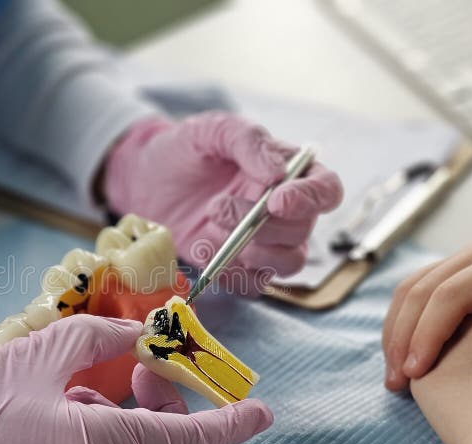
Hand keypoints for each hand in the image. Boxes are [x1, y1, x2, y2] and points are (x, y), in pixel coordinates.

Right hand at [0, 315, 271, 443]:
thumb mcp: (34, 357)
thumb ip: (98, 339)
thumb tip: (140, 334)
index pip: (189, 441)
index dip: (230, 425)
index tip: (258, 412)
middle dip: (177, 418)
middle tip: (147, 375)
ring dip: (135, 430)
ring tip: (89, 391)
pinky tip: (66, 420)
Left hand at [104, 112, 341, 288]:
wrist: (146, 178)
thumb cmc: (186, 148)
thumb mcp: (214, 130)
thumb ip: (248, 142)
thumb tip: (278, 173)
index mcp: (289, 173)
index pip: (325, 190)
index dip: (310, 200)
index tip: (276, 201)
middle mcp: (284, 211)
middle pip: (304, 231)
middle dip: (263, 224)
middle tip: (218, 207)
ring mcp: (263, 241)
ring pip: (289, 262)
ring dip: (254, 251)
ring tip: (213, 226)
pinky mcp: (238, 265)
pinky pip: (255, 285)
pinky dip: (235, 274)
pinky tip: (208, 251)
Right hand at [382, 231, 471, 390]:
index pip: (449, 295)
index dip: (427, 335)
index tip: (416, 375)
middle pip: (422, 289)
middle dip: (401, 337)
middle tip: (394, 381)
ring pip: (412, 286)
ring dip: (395, 331)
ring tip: (393, 373)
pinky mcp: (464, 265)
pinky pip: (420, 288)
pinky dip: (404, 322)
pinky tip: (403, 352)